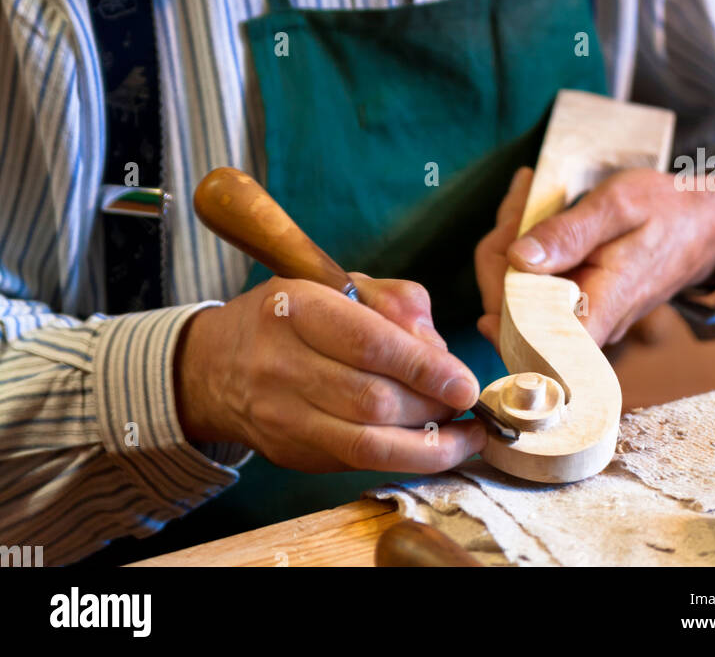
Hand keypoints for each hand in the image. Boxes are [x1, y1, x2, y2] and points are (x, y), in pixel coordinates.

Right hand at [174, 273, 485, 473]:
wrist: (214, 364)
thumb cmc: (290, 315)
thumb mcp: (336, 284)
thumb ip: (394, 302)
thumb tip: (439, 350)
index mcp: (295, 309)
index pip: (369, 344)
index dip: (425, 368)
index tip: (465, 382)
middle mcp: (283, 365)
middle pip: (373, 401)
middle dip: (433, 407)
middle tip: (467, 403)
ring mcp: (283, 417)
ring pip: (367, 443)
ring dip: (428, 444)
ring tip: (462, 433)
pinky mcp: (292, 454)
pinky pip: (358, 463)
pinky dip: (404, 459)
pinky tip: (433, 447)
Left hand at [475, 166, 714, 348]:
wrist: (705, 224)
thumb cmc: (666, 211)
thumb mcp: (617, 206)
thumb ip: (568, 234)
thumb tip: (519, 259)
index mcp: (599, 309)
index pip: (531, 341)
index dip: (499, 307)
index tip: (503, 241)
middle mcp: (587, 327)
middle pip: (511, 308)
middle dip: (501, 250)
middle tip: (521, 193)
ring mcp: (580, 318)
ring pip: (517, 293)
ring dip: (510, 242)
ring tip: (527, 192)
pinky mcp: (576, 304)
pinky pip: (534, 285)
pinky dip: (525, 247)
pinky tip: (533, 209)